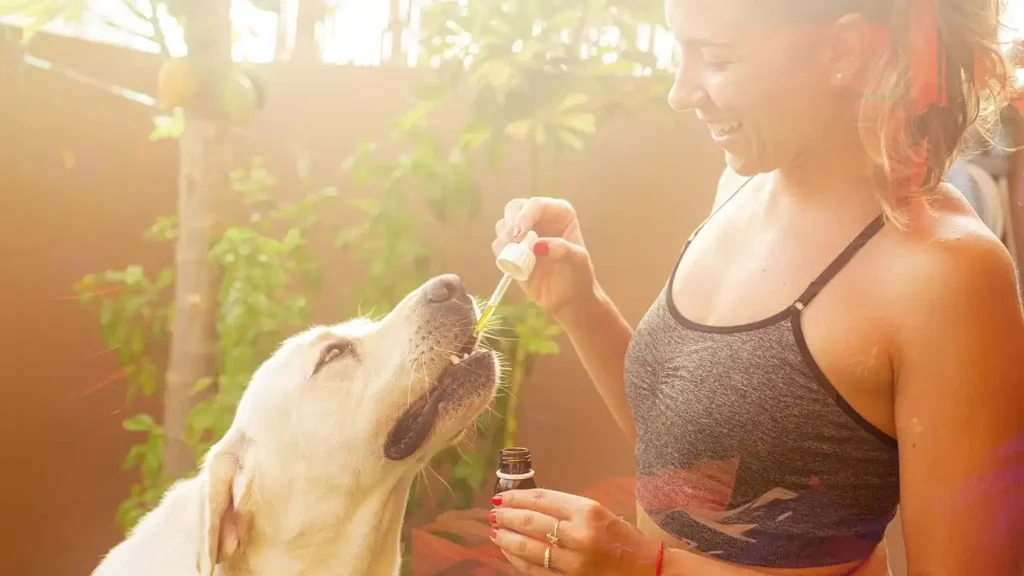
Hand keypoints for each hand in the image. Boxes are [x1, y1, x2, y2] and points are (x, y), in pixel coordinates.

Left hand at [489, 489, 662, 574]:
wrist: (646, 570)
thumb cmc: (622, 539)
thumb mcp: (599, 513)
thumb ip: (567, 509)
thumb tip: (528, 505)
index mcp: (588, 511)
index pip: (542, 499)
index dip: (516, 497)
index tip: (502, 496)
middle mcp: (579, 535)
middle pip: (530, 522)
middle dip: (507, 516)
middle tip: (494, 512)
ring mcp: (574, 562)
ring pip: (528, 548)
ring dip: (506, 538)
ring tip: (495, 531)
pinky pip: (535, 571)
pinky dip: (517, 561)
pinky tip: (508, 552)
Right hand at [492, 198, 596, 318]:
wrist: (569, 298)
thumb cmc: (578, 275)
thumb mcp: (578, 261)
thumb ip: (563, 250)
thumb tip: (538, 246)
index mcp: (558, 212)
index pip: (536, 205)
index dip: (525, 217)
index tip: (520, 236)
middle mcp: (539, 218)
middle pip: (513, 208)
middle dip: (510, 224)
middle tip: (514, 243)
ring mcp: (524, 233)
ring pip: (502, 225)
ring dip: (505, 241)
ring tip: (520, 258)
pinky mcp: (512, 250)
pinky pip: (498, 245)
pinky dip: (502, 254)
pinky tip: (516, 266)